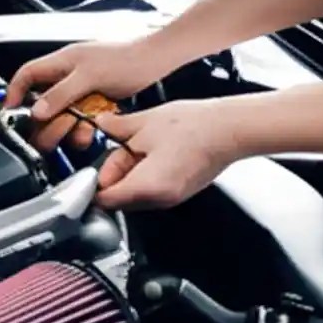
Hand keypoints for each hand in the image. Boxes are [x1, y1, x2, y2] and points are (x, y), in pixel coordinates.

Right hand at [4, 37, 182, 152]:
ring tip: (78, 128)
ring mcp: (80, 93)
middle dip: (45, 121)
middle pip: (41, 105)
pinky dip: (83, 132)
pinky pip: (79, 125)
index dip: (14, 92)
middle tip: (52, 128)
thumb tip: (38, 111)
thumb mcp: (89, 75)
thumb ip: (61, 93)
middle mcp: (67, 79)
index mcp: (61, 63)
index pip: (26, 76)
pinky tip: (91, 131)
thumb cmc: (126, 58)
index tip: (11, 110)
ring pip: (60, 119)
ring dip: (67, 129)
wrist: (155, 64)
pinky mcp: (94, 106)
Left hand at [90, 99, 245, 209]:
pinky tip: (154, 151)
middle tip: (119, 148)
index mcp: (145, 187)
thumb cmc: (196, 127)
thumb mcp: (145, 122)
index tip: (91, 167)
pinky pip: (152, 188)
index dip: (92, 184)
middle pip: (119, 198)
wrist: (231, 129)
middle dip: (113, 175)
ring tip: (140, 147)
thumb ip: (116, 127)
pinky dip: (145, 173)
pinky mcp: (180, 192)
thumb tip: (101, 124)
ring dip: (129, 173)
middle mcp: (158, 200)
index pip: (104, 200)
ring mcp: (171, 198)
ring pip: (135, 193)